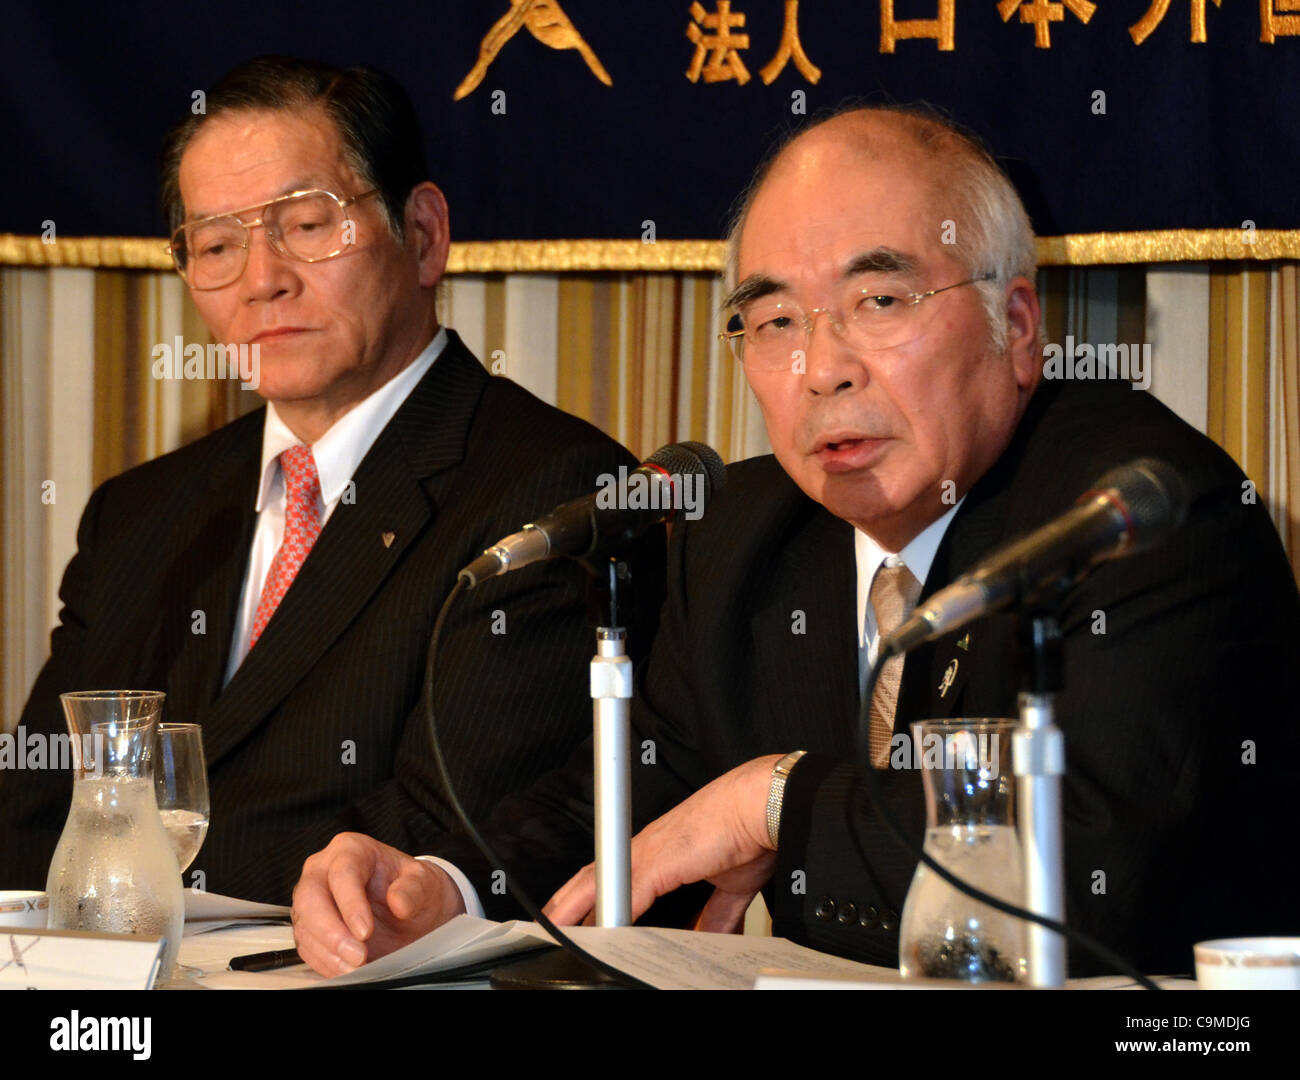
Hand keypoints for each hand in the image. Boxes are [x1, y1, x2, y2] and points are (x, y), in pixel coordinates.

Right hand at [291, 832, 465, 975]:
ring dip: (328, 952)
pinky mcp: (309, 926)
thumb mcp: (424, 883)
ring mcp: (312, 898)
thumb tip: (398, 902)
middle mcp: (324, 870)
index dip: (350, 904)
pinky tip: (345, 970)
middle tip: (358, 956)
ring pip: (305, 925)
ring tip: (355, 968)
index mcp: (352, 850)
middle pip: (311, 897)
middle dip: (332, 932)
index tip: (365, 932)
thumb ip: (413, 889)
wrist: (410, 911)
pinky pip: (306, 946)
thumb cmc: (413, 890)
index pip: (342, 873)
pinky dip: (324, 962)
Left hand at [544, 754, 781, 932]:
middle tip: (548, 920)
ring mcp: (652, 852)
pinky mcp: (659, 861)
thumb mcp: (730, 884)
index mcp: (666, 850)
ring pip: (599, 880)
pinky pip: (623, 891)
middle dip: (571, 900)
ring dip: (575, 905)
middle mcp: (652, 848)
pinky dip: (605, 912)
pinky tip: (594, 930)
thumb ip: (716, 913)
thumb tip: (711, 936)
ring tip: (554, 926)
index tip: (578, 912)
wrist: (767, 805)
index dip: (593, 891)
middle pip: (597, 874)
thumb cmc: (754, 831)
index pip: (618, 872)